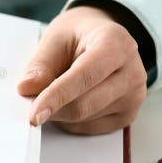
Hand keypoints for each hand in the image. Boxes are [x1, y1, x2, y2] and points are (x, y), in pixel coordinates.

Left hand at [16, 6, 147, 134]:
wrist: (101, 37)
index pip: (84, 77)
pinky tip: (70, 101)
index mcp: (116, 44)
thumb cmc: (79, 35)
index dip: (56, 97)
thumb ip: (41, 64)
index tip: (34, 114)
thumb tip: (28, 89)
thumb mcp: (55, 38)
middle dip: (52, 108)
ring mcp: (134, 96)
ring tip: (55, 91)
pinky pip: (91, 127)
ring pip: (85, 119)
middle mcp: (132, 71)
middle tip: (30, 103)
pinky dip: (71, 120)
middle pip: (84, 105)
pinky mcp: (128, 114)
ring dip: (60, 113)